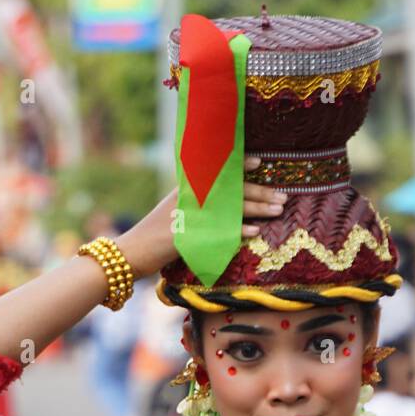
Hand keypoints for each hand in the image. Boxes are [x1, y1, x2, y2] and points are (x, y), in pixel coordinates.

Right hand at [116, 159, 288, 277]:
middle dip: (260, 192)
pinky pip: (221, 231)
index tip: (260, 162)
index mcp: (188, 189)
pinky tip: (255, 231)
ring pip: (232, 207)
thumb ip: (196, 208)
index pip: (218, 173)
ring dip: (258, 208)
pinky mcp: (190, 234)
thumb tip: (221, 209)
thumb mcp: (176, 216)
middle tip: (283, 196)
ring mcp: (190, 214)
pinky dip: (239, 231)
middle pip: (232, 190)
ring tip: (279, 209)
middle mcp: (191, 197)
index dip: (240, 166)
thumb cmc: (155, 239)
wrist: (131, 253)